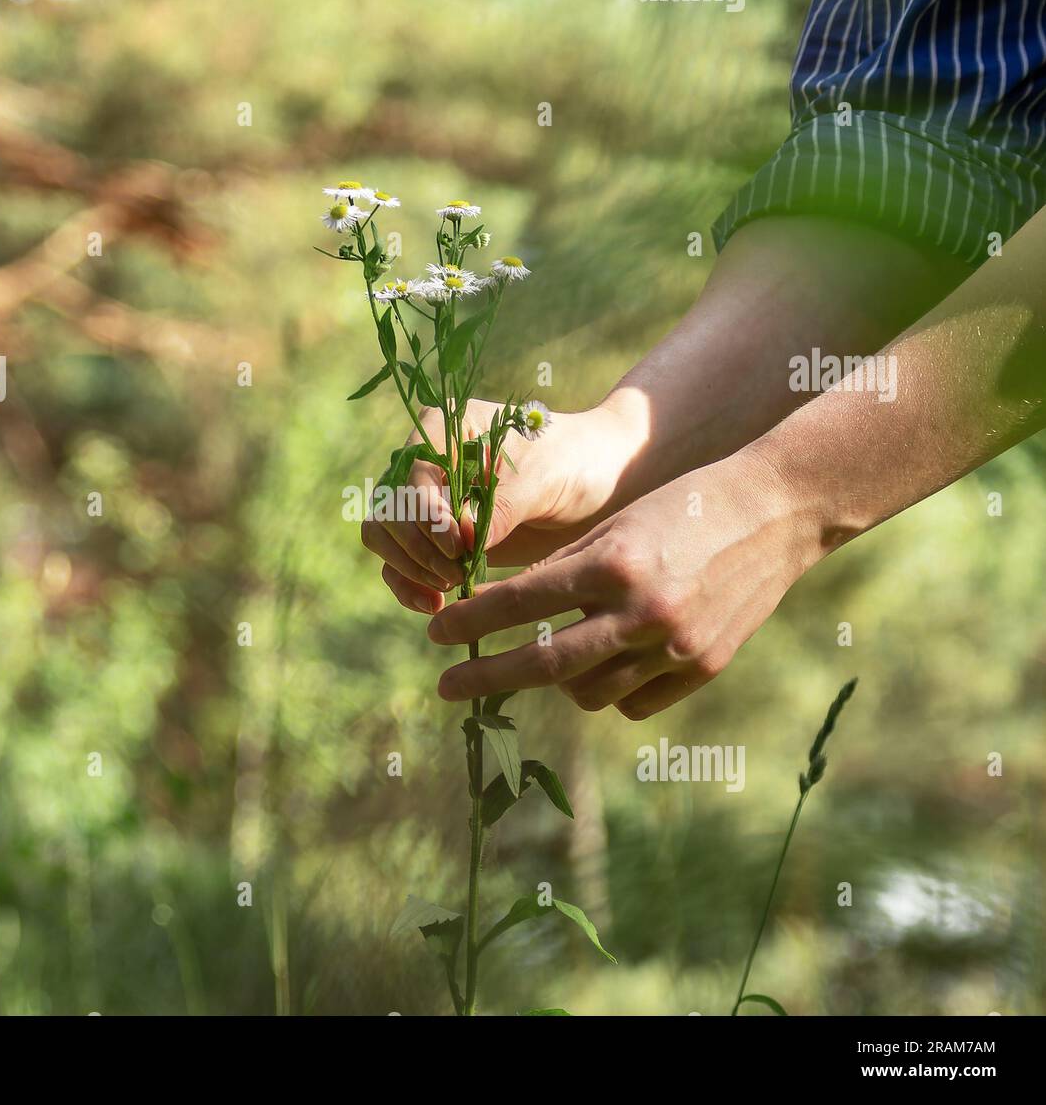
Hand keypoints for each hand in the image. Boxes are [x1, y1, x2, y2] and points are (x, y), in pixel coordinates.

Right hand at [361, 399, 635, 615]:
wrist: (599, 485)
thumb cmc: (574, 464)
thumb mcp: (544, 478)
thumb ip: (502, 506)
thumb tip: (461, 540)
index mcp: (445, 428)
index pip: (411, 472)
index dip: (424, 511)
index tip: (456, 540)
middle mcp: (427, 462)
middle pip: (388, 508)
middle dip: (416, 546)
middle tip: (455, 571)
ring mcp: (428, 502)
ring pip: (384, 537)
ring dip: (409, 568)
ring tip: (449, 587)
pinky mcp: (437, 539)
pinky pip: (401, 564)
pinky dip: (409, 586)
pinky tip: (435, 605)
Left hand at [424, 450, 821, 718]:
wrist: (777, 512)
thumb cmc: (683, 505)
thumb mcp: (614, 524)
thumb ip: (563, 570)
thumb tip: (502, 613)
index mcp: (614, 564)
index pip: (520, 602)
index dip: (470, 622)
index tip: (434, 635)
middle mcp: (643, 612)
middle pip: (543, 663)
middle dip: (485, 678)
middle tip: (445, 688)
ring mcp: (676, 648)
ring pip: (586, 693)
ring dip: (554, 681)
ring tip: (546, 657)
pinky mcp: (704, 669)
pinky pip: (632, 705)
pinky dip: (607, 691)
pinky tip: (604, 664)